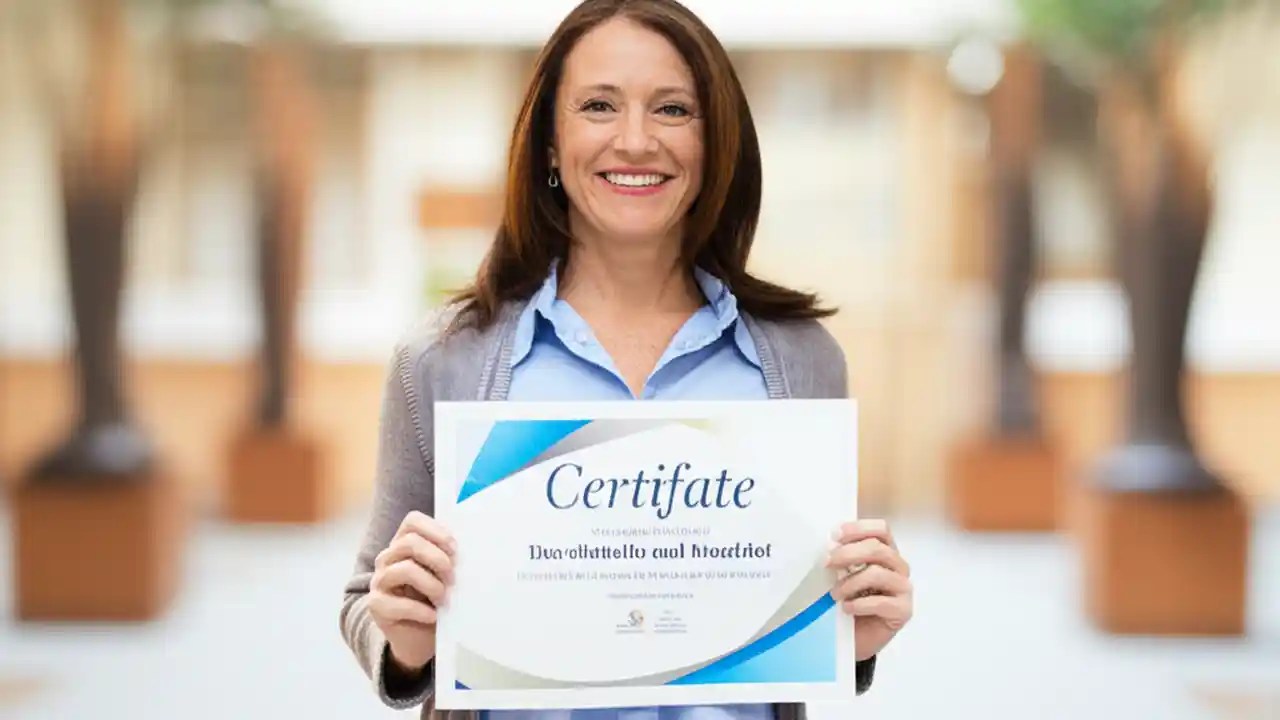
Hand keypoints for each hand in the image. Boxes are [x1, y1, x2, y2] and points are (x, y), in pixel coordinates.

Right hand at [369, 510, 455, 672]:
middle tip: (453, 578)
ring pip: (404, 569)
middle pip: (409, 542)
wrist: (419, 638)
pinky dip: (420, 610)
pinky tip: (433, 616)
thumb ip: (450, 559)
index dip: (436, 531)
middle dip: (438, 559)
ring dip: (431, 585)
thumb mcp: (443, 576)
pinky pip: (396, 603)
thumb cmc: (435, 601)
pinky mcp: (376, 605)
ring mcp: (379, 581)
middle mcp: (388, 558)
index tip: (455, 549)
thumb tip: (474, 548)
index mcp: (404, 544)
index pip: (412, 521)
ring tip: (444, 599)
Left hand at [827, 520, 912, 661]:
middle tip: (826, 563)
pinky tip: (846, 608)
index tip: (835, 535)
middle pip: (878, 549)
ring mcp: (903, 589)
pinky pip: (882, 602)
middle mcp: (898, 567)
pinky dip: (859, 604)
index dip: (859, 528)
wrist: (855, 639)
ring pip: (878, 573)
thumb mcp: (842, 576)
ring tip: (835, 594)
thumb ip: (841, 561)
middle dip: (848, 553)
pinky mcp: (903, 611)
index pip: (881, 530)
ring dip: (851, 582)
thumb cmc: (849, 602)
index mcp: (885, 552)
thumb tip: (826, 548)